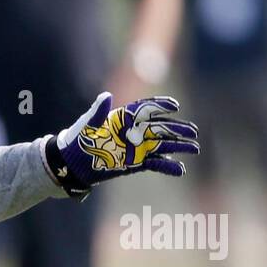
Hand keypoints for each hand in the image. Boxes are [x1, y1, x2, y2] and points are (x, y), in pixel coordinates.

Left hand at [43, 93, 199, 200]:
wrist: (71, 163)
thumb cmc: (78, 140)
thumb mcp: (87, 125)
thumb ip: (98, 111)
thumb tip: (106, 96)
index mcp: (124, 119)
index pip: (146, 109)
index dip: (161, 106)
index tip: (174, 106)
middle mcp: (133, 132)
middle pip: (160, 128)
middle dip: (177, 130)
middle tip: (193, 132)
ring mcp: (135, 148)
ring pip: (162, 146)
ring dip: (178, 147)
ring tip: (194, 148)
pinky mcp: (134, 163)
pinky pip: (154, 164)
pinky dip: (167, 166)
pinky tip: (180, 169)